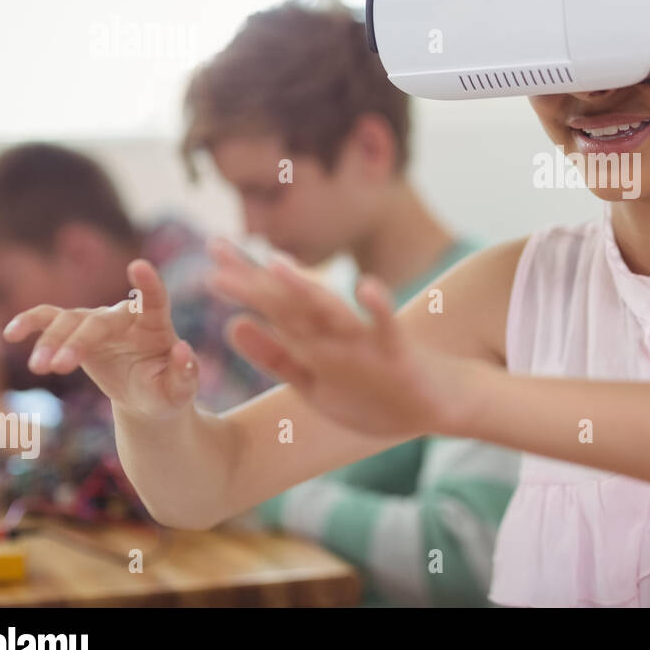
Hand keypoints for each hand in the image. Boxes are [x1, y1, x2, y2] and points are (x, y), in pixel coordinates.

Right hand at [1, 259, 198, 421]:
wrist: (147, 397)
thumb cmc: (166, 391)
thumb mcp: (179, 392)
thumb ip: (185, 374)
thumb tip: (182, 349)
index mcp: (157, 326)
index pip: (155, 300)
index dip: (148, 284)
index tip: (138, 265)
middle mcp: (125, 317)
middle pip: (98, 321)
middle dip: (77, 341)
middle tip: (59, 367)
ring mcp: (97, 321)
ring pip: (69, 321)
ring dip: (50, 342)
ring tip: (40, 369)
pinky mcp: (75, 330)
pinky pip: (49, 319)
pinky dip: (30, 322)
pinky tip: (11, 333)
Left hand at [206, 237, 456, 437]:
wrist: (439, 403)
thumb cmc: (375, 394)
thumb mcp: (313, 383)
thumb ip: (274, 357)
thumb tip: (231, 327)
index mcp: (312, 343)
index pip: (270, 306)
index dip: (241, 282)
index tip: (210, 255)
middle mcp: (334, 335)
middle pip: (288, 303)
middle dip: (252, 278)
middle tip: (215, 246)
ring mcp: (365, 343)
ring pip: (330, 313)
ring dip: (305, 289)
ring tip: (276, 263)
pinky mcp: (397, 353)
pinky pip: (387, 330)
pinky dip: (378, 309)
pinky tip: (366, 288)